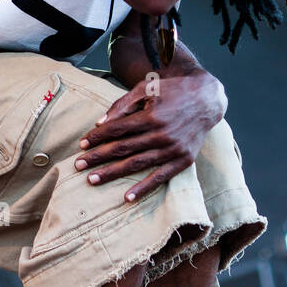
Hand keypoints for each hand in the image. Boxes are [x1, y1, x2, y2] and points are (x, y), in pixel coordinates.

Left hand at [75, 72, 227, 201]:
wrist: (208, 99)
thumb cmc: (173, 91)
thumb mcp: (147, 89)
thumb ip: (123, 105)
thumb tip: (100, 124)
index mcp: (152, 115)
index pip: (117, 129)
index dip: (98, 137)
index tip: (82, 144)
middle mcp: (162, 134)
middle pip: (123, 148)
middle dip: (98, 157)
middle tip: (78, 165)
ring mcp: (173, 149)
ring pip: (137, 164)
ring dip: (112, 173)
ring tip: (92, 179)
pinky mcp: (183, 160)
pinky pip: (160, 177)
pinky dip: (144, 188)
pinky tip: (126, 197)